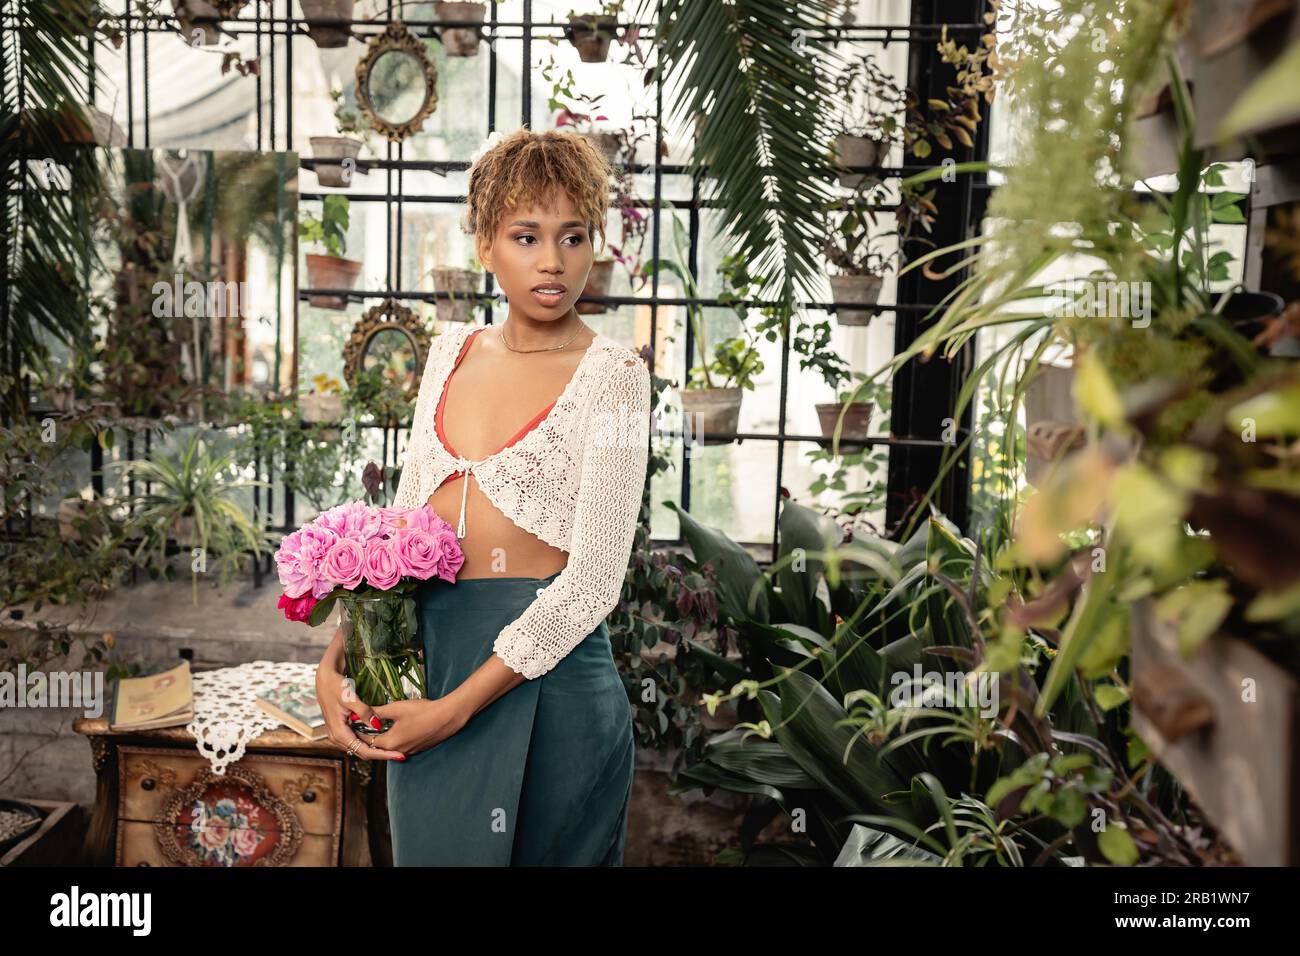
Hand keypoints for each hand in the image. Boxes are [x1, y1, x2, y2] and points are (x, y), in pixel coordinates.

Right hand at [315, 633, 405, 761]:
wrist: (324, 678)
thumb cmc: (335, 685)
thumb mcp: (350, 697)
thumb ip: (364, 712)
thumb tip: (377, 725)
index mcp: (339, 733)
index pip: (363, 750)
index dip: (382, 755)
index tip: (397, 755)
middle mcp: (337, 737)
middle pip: (362, 752)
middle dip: (381, 755)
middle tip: (400, 754)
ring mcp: (339, 733)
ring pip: (359, 748)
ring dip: (376, 749)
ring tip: (394, 749)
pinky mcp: (341, 728)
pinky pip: (357, 740)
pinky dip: (370, 742)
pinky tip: (382, 739)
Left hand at [367, 697, 468, 756]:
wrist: (447, 717)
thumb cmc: (422, 711)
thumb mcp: (397, 708)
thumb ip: (377, 712)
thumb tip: (361, 714)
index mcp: (389, 742)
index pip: (366, 740)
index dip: (359, 730)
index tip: (353, 722)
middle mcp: (397, 751)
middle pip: (377, 746)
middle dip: (369, 735)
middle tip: (363, 723)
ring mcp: (409, 751)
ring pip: (389, 746)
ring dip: (383, 737)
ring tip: (377, 725)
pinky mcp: (417, 749)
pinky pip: (400, 746)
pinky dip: (395, 738)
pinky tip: (397, 727)